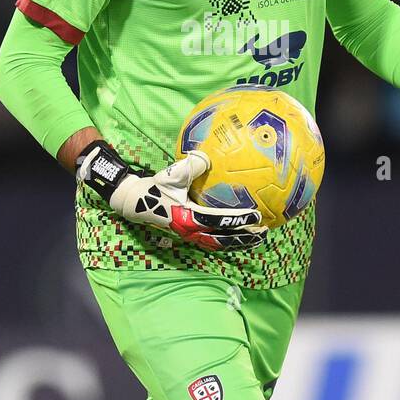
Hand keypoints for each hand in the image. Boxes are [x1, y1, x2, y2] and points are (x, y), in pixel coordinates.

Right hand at [76, 141, 267, 249]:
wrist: (135, 202)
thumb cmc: (155, 187)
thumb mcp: (171, 175)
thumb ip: (191, 166)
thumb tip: (208, 155)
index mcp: (188, 218)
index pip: (219, 221)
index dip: (239, 219)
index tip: (257, 215)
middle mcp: (191, 231)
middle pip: (224, 239)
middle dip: (244, 236)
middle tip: (264, 231)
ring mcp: (190, 236)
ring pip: (219, 243)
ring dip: (238, 241)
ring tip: (257, 237)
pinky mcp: (188, 235)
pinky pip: (212, 240)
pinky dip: (227, 239)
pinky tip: (239, 234)